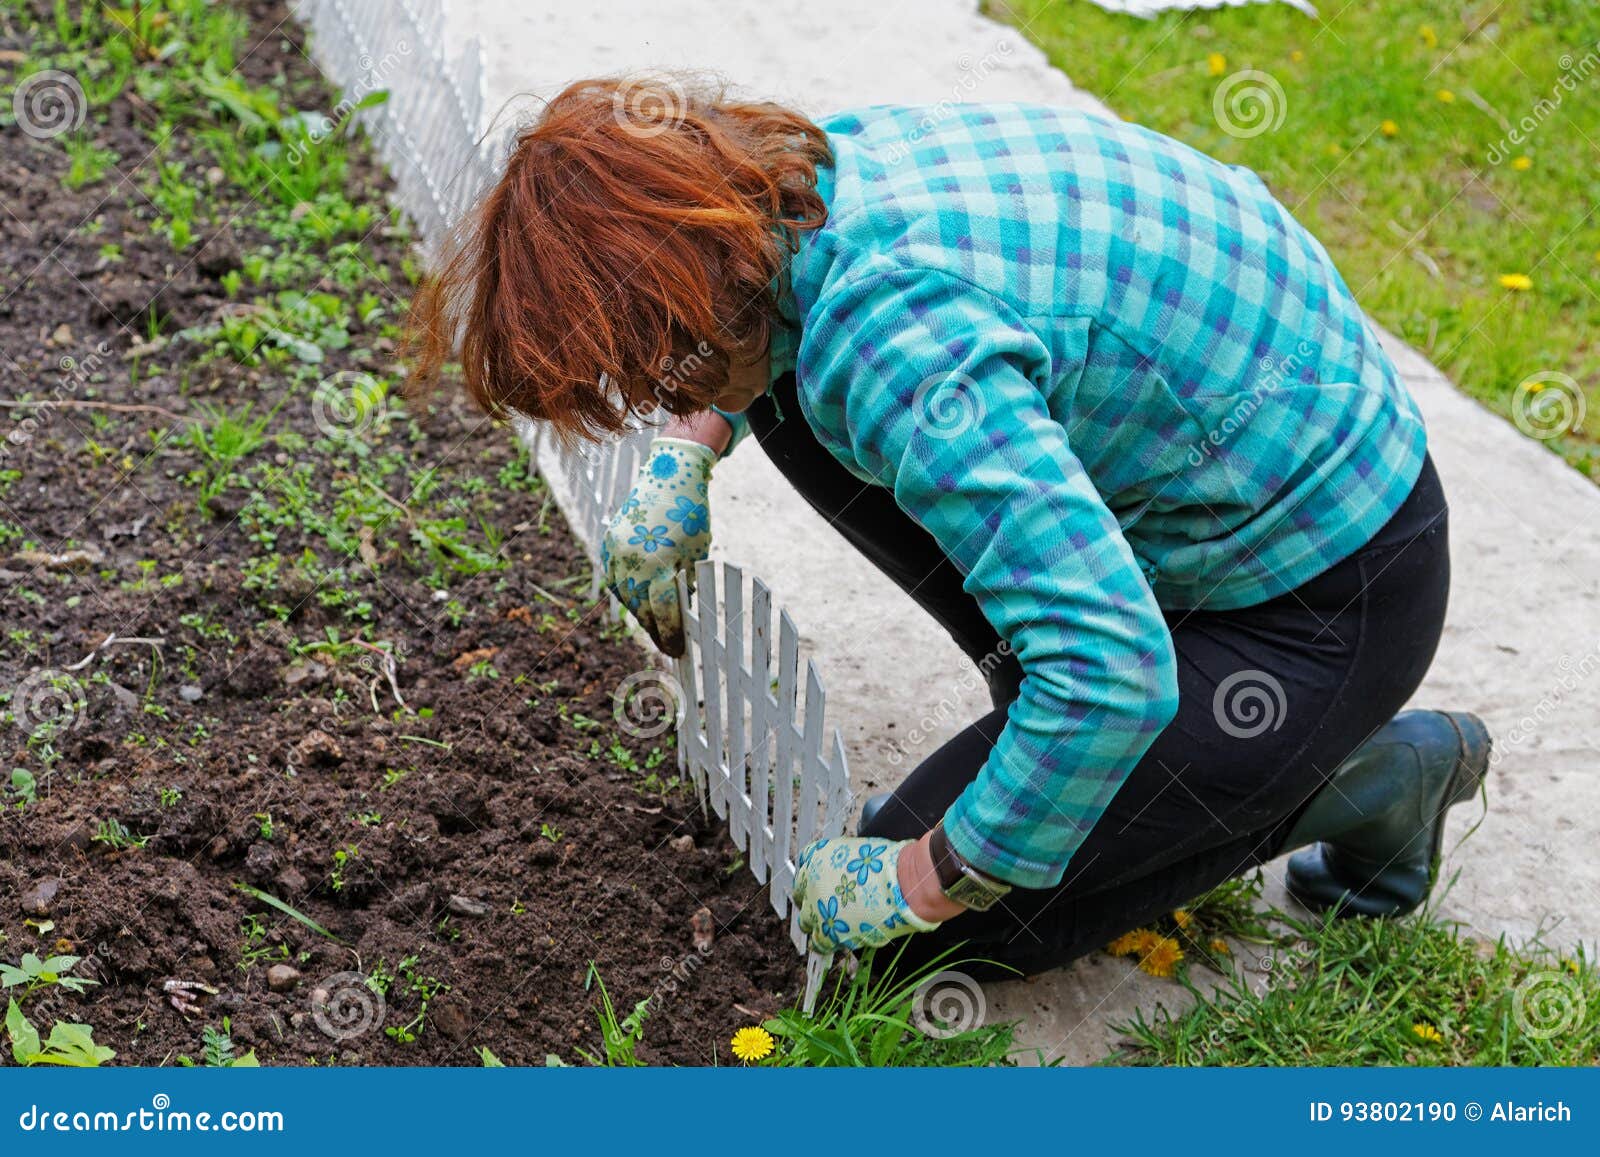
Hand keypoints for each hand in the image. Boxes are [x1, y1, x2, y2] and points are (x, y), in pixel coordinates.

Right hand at [600, 437, 714, 655]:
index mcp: (660, 566)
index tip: (677, 651)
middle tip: (666, 644)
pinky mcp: (609, 545)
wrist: (669, 478)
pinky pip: (614, 579)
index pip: (664, 613)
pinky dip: (625, 593)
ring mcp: (617, 553)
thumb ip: (685, 586)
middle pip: (642, 609)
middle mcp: (633, 562)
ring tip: (654, 624)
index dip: (670, 635)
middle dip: (655, 630)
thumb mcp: (695, 556)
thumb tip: (680, 618)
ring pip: (625, 597)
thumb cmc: (690, 518)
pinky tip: (638, 602)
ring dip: (640, 613)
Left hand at [793, 836, 941, 953]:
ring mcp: (817, 908)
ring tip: (832, 925)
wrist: (903, 885)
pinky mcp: (829, 933)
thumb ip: (839, 863)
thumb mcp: (856, 850)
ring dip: (816, 923)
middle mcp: (810, 883)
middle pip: (800, 896)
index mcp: (816, 857)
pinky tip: (838, 938)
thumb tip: (840, 874)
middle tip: (826, 905)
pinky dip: (827, 942)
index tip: (818, 886)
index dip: (812, 880)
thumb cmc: (888, 864)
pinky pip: (820, 943)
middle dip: (811, 901)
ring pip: (806, 922)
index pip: (803, 869)